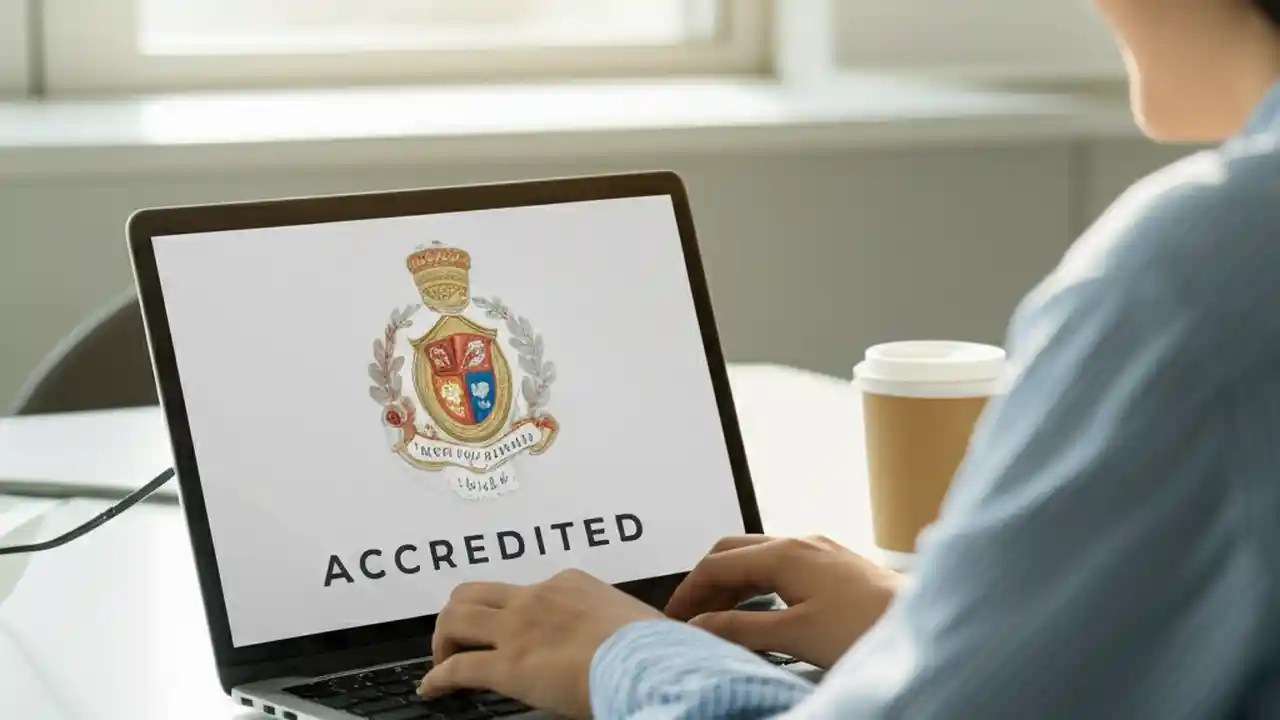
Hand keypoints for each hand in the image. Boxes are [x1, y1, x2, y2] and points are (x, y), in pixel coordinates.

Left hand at [418, 569, 662, 717]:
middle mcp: (539, 596)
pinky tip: (432, 690)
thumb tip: (626, 642)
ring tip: (441, 662)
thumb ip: (616, 628)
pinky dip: (436, 679)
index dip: (508, 613)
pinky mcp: (510, 666)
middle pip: (474, 593)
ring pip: (455, 618)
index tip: (507, 632)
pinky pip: (457, 668)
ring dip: (442, 641)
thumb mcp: (632, 625)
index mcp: (571, 584)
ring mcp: (521, 628)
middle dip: (457, 617)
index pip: (524, 589)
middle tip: (456, 642)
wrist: (653, 667)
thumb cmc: (655, 652)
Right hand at [665, 535, 900, 667]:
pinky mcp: (836, 563)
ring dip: (733, 584)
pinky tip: (760, 610)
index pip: (717, 564)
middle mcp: (801, 542)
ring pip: (758, 557)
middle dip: (707, 581)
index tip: (673, 617)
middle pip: (734, 551)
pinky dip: (758, 584)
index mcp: (785, 553)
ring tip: (719, 618)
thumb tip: (700, 625)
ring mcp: (820, 549)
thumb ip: (740, 629)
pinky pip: (782, 564)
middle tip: (691, 615)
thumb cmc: (867, 628)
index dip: (689, 591)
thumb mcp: (794, 635)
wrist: (924, 625)